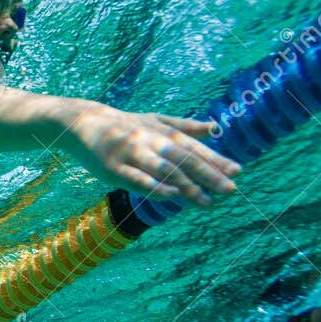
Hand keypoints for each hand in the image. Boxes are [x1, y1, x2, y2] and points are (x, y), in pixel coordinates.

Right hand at [63, 105, 239, 204]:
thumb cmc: (124, 124)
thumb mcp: (155, 120)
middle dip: (208, 174)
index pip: (194, 147)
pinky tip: (172, 195)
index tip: (237, 172)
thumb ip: (185, 126)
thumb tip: (215, 128)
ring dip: (187, 186)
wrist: (83, 121)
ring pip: (164, 170)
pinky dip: (156, 186)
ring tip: (207, 201)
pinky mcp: (114, 168)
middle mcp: (151, 141)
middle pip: (184, 158)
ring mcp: (133, 154)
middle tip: (230, 189)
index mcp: (163, 131)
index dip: (215, 159)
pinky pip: (138, 179)